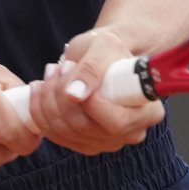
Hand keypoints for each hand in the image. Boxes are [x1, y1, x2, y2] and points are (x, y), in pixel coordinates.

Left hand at [29, 27, 164, 154]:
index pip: (117, 122)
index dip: (93, 105)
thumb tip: (75, 94)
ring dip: (48, 99)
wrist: (101, 58)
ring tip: (51, 72)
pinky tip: (42, 89)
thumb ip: (92, 67)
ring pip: (65, 131)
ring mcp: (107, 142)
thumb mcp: (104, 46)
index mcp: (148, 111)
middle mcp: (131, 133)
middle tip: (58, 67)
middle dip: (61, 95)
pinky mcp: (85, 144)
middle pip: (85, 128)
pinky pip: (55, 135)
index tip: (75, 77)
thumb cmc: (109, 50)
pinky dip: (40, 110)